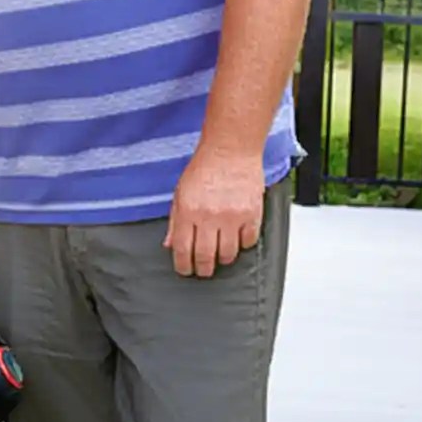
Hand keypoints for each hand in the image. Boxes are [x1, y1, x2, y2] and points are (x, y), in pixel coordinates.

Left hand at [163, 149, 264, 277]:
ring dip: (222, 259)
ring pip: (228, 254)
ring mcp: (232, 217)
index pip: (182, 248)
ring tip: (219, 257)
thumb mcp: (179, 193)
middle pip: (205, 256)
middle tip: (203, 271)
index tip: (184, 270)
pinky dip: (242, 245)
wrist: (231, 150)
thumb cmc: (204, 168)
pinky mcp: (252, 215)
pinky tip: (237, 240)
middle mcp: (209, 217)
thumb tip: (170, 244)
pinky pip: (248, 242)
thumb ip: (174, 221)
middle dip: (202, 269)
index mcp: (187, 211)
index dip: (183, 265)